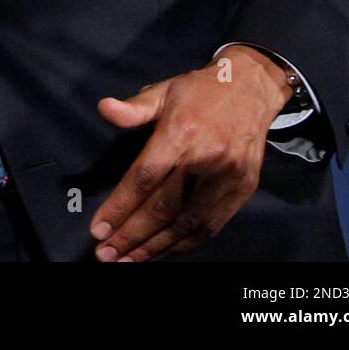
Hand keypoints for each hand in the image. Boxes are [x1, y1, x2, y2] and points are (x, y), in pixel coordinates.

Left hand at [89, 45, 293, 260]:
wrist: (249, 89)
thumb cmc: (198, 92)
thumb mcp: (163, 91)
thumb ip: (134, 108)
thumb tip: (104, 108)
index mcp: (180, 134)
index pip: (144, 179)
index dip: (119, 207)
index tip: (98, 228)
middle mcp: (205, 160)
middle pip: (163, 208)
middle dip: (131, 235)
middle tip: (106, 254)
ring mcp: (226, 178)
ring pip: (187, 224)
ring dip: (155, 246)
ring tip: (129, 260)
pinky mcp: (242, 191)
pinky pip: (210, 226)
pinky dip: (185, 243)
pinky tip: (163, 251)